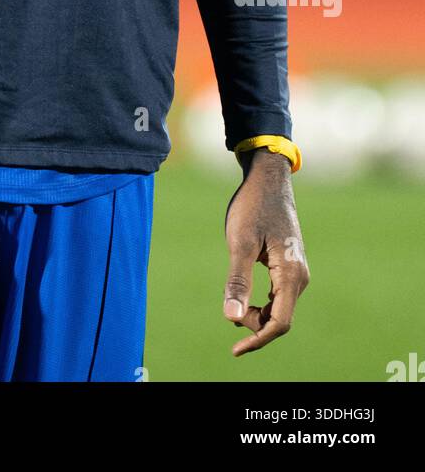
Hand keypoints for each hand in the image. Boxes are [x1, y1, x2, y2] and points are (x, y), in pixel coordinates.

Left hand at [222, 148, 309, 354]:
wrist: (268, 179)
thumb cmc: (253, 207)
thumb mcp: (240, 243)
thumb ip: (237, 281)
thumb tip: (231, 319)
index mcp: (291, 275)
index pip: (280, 323)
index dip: (258, 339)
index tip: (235, 349)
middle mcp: (299, 276)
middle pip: (280, 318)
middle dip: (255, 324)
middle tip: (229, 308)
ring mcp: (297, 271)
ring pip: (279, 307)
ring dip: (257, 313)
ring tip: (234, 301)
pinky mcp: (289, 264)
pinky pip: (278, 294)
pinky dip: (262, 302)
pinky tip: (245, 296)